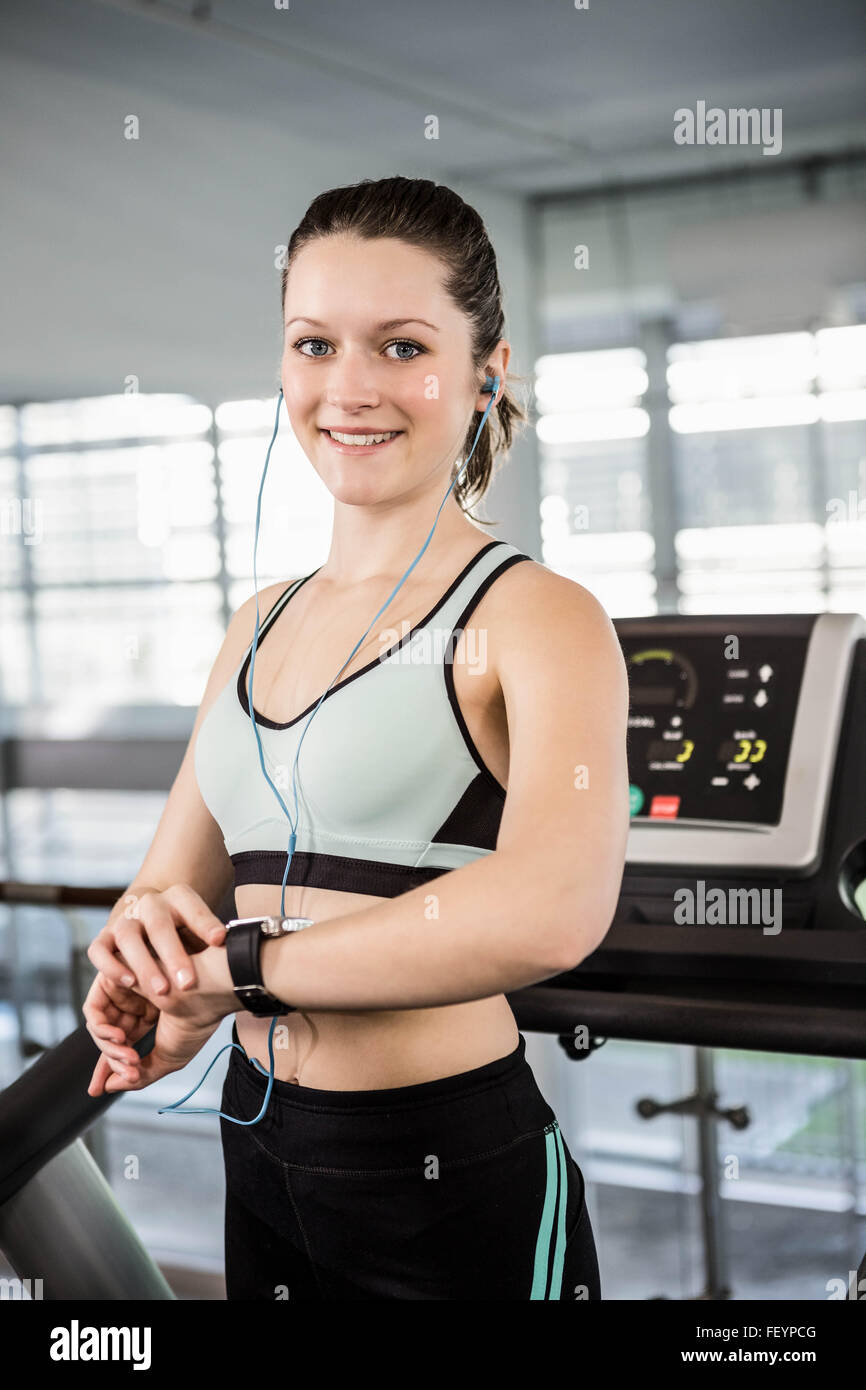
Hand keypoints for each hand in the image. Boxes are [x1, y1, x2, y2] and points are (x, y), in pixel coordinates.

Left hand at [85, 947, 237, 1095]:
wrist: (204, 994)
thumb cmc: (195, 1023)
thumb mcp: (167, 1059)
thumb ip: (140, 1075)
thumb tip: (108, 1087)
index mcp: (150, 1019)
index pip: (120, 1046)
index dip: (108, 1069)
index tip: (97, 1090)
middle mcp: (135, 1005)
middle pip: (108, 1039)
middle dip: (114, 1062)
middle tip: (133, 1073)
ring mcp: (125, 991)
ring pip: (99, 1028)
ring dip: (109, 1049)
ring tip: (131, 1057)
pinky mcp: (115, 978)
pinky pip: (92, 1009)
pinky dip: (100, 1029)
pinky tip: (120, 1038)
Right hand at [87, 885, 226, 997]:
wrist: (149, 916)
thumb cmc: (183, 929)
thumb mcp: (201, 927)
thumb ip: (210, 933)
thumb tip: (224, 942)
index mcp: (178, 898)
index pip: (193, 908)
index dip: (206, 925)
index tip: (220, 942)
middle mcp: (149, 905)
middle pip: (159, 926)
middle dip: (173, 956)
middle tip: (188, 984)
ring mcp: (124, 920)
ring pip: (128, 938)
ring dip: (144, 965)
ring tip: (161, 991)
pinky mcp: (104, 937)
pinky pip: (99, 950)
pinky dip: (111, 966)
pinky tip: (129, 984)